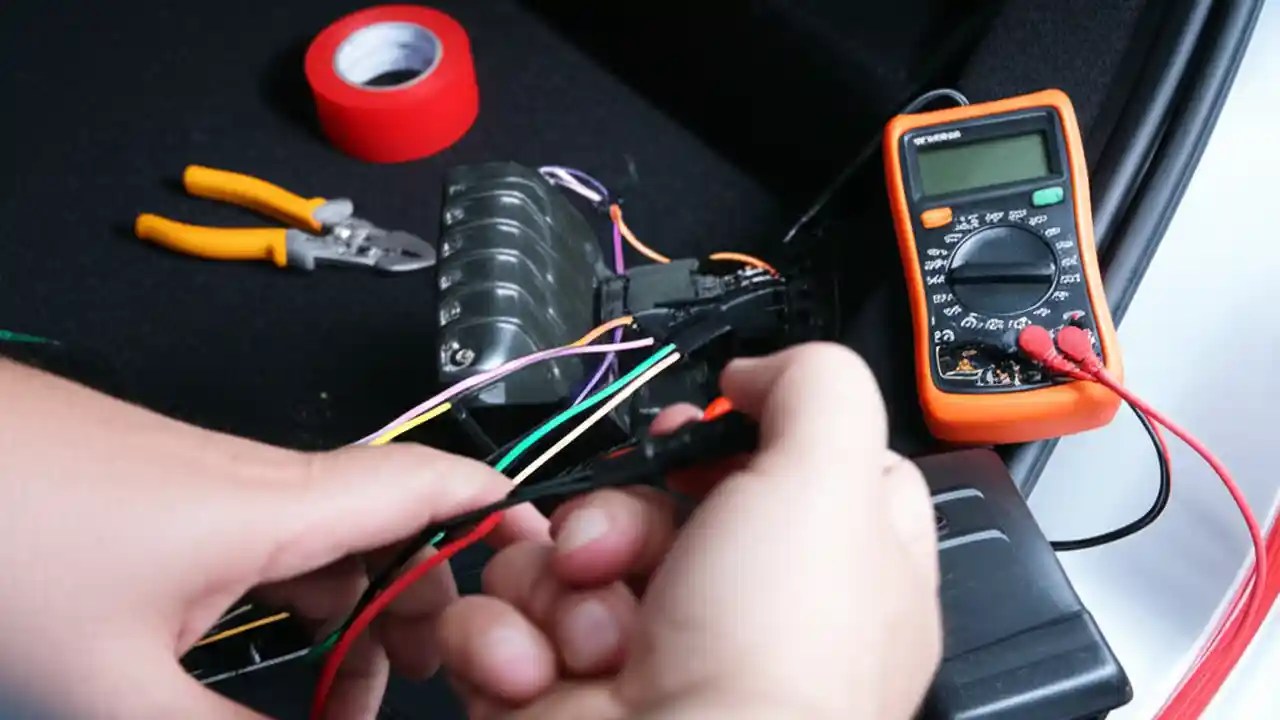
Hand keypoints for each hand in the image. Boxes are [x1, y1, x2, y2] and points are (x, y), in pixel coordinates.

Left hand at [0, 361, 546, 718]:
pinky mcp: (164, 493)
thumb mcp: (117, 683)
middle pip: (385, 533)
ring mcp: (209, 484)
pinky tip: (253, 651)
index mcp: (279, 509)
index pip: (428, 490)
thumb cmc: (3, 539)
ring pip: (320, 544)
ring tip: (344, 691)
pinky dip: (287, 597)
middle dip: (422, 607)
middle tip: (427, 684)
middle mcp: (260, 483)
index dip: (495, 516)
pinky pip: (259, 542)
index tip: (542, 557)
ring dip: (349, 613)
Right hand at [436, 343, 941, 718]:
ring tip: (593, 634)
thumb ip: (815, 386)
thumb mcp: (831, 479)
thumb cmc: (774, 661)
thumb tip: (758, 374)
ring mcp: (641, 655)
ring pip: (558, 552)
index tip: (690, 436)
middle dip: (617, 513)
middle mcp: (735, 613)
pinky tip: (540, 668)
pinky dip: (504, 635)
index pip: (781, 473)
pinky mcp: (554, 690)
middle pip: (646, 501)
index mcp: (825, 569)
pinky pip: (496, 618)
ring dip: (557, 581)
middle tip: (619, 552)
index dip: (727, 442)